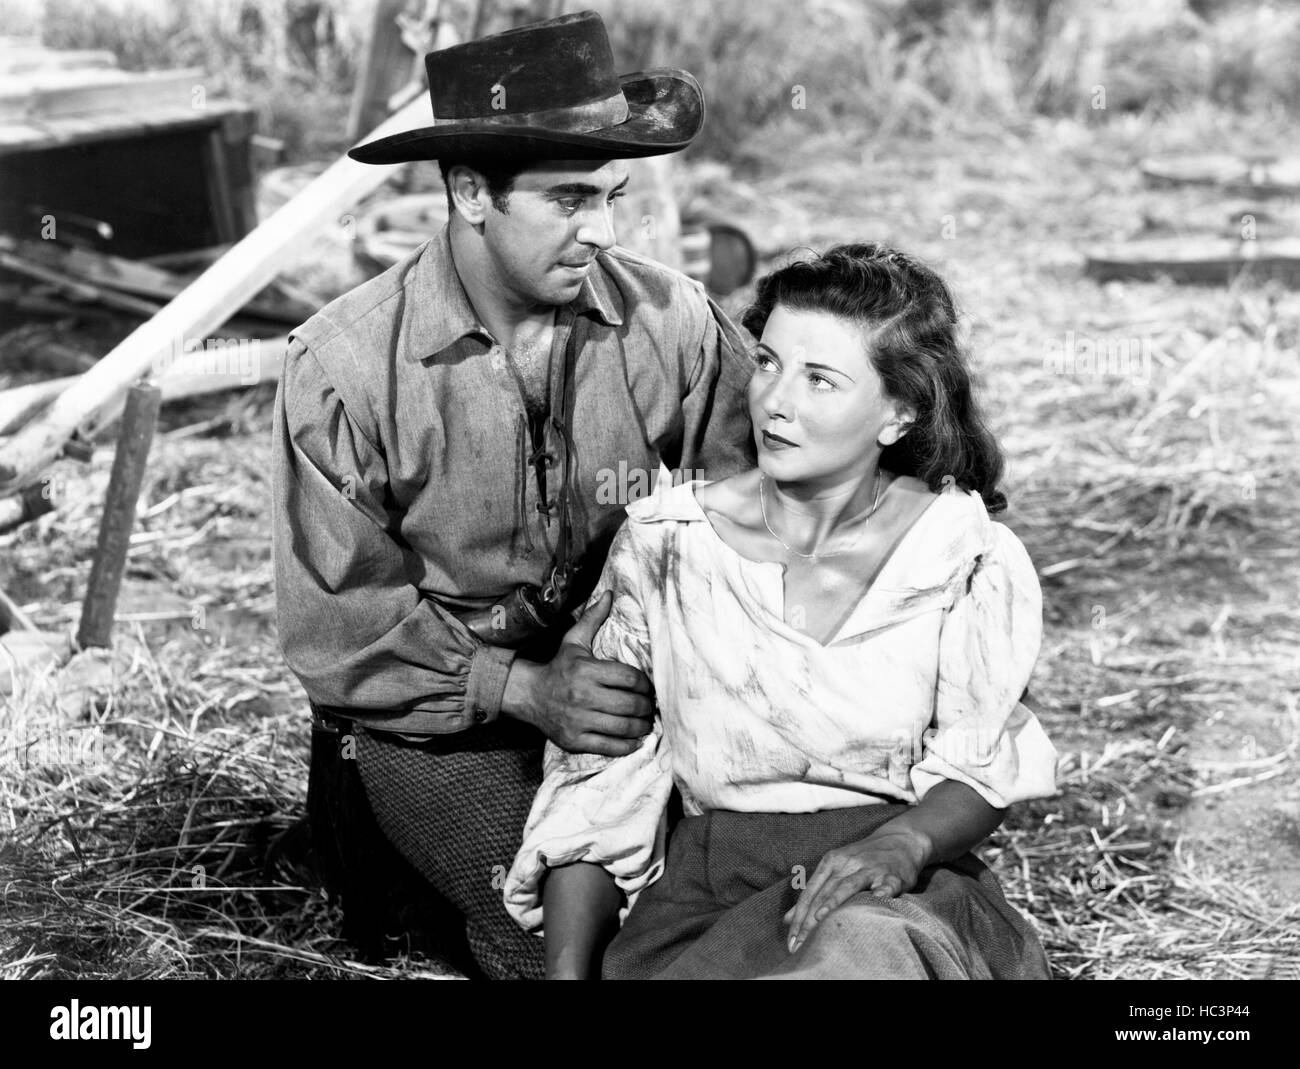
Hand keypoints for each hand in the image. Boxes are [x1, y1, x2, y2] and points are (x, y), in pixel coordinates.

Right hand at [502, 591, 653, 755]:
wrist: (529, 695)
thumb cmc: (559, 667)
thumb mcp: (574, 641)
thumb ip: (593, 618)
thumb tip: (610, 593)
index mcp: (586, 670)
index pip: (629, 678)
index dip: (645, 684)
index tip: (648, 687)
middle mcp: (582, 696)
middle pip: (629, 704)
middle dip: (646, 707)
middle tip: (650, 706)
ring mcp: (578, 721)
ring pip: (623, 727)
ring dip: (641, 726)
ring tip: (646, 722)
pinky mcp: (575, 740)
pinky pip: (610, 747)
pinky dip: (628, 745)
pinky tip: (635, 739)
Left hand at [783, 824, 931, 953]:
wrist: (901, 840)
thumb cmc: (863, 860)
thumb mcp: (836, 870)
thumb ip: (813, 895)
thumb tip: (787, 919)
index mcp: (831, 863)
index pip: (810, 893)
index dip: (798, 917)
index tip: (791, 941)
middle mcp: (847, 863)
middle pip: (824, 893)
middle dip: (809, 920)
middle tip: (799, 944)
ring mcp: (870, 868)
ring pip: (849, 885)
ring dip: (834, 901)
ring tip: (820, 918)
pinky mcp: (893, 874)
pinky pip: (887, 883)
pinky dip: (883, 890)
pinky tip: (877, 897)